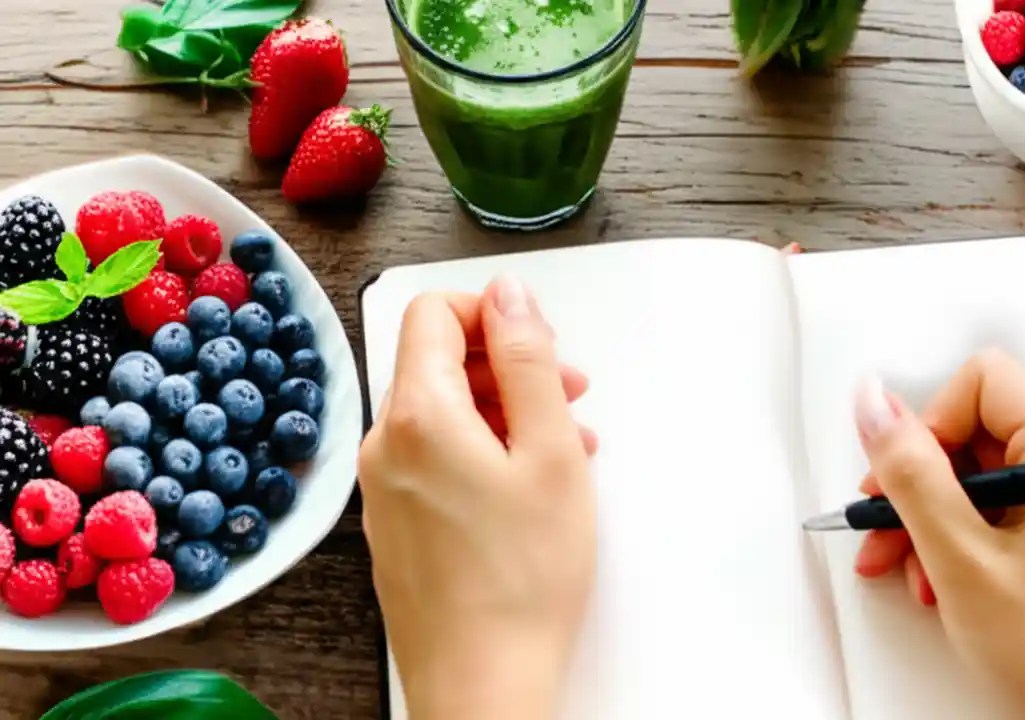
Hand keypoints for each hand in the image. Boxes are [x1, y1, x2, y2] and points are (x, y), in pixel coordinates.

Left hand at [358, 276, 595, 719]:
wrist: (483, 685)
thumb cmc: (522, 581)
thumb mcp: (550, 452)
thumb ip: (527, 360)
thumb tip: (509, 295)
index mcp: (417, 416)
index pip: (433, 312)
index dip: (492, 313)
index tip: (539, 343)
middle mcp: (385, 446)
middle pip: (437, 362)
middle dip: (507, 364)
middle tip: (568, 395)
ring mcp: (384, 489)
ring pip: (443, 414)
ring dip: (503, 411)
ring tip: (566, 446)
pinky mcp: (396, 523)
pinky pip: (435, 458)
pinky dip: (482, 451)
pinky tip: (532, 485)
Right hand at [852, 349, 1024, 719]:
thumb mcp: (961, 555)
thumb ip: (911, 472)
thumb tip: (874, 404)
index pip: (982, 382)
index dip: (929, 426)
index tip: (899, 475)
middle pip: (974, 433)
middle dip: (918, 484)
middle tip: (887, 527)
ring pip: (978, 478)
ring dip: (930, 521)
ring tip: (911, 570)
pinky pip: (999, 513)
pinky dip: (959, 542)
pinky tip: (940, 583)